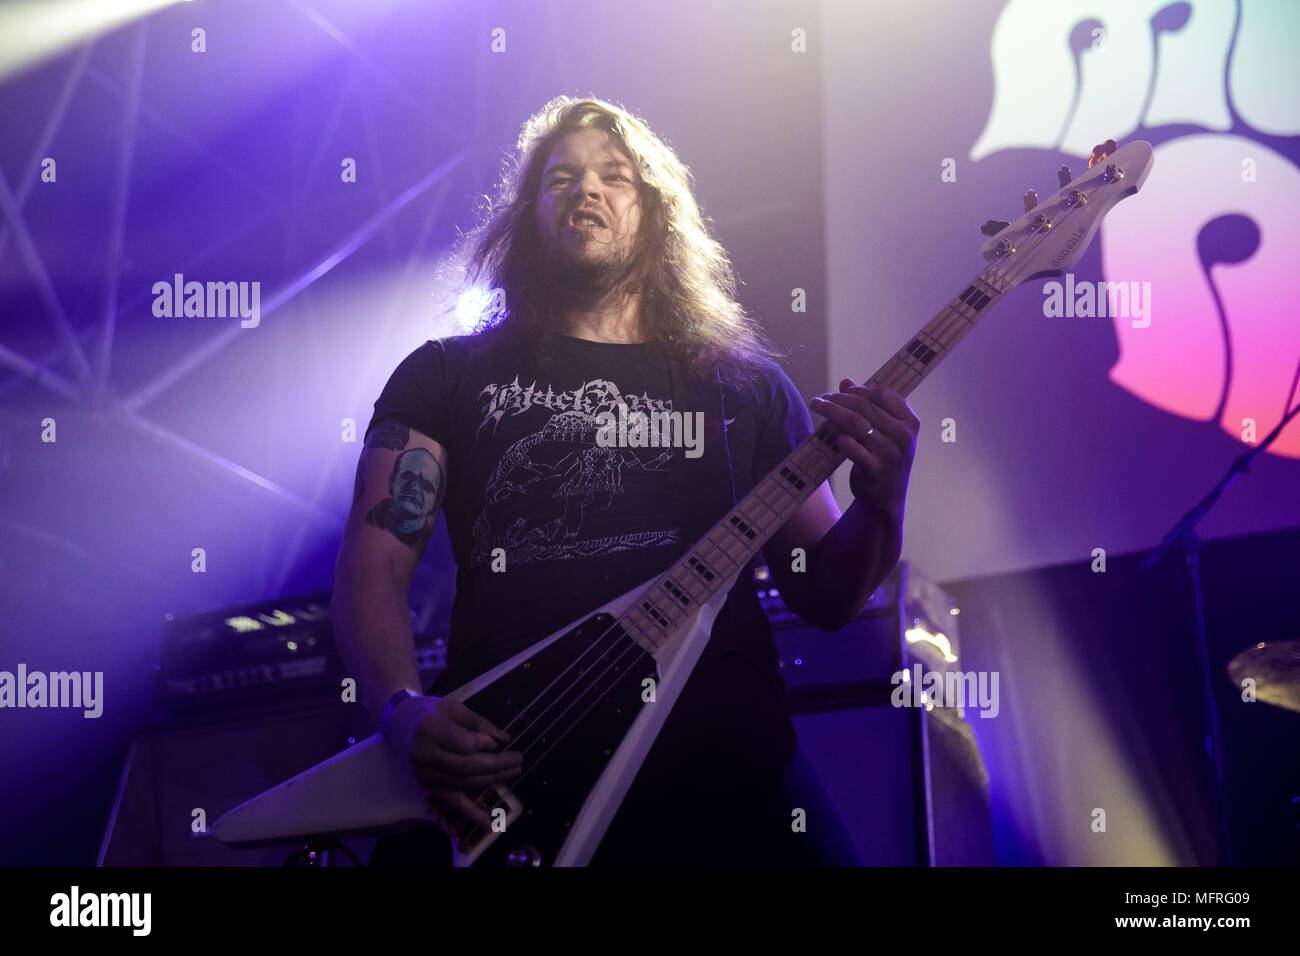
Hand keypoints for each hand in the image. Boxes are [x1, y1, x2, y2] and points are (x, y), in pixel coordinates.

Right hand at [387, 694, 522, 830]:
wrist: (400, 723)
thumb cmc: (430, 712)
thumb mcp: (454, 708)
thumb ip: (479, 723)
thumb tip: (503, 740)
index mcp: (431, 731)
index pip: (466, 745)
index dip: (487, 744)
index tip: (499, 741)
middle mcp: (425, 756)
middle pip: (467, 767)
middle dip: (497, 765)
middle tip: (519, 760)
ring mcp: (425, 774)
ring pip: (463, 783)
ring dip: (491, 779)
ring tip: (513, 772)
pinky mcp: (428, 786)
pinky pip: (451, 801)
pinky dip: (471, 814)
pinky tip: (488, 824)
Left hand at [809, 379, 918, 513]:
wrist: (885, 501)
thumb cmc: (883, 461)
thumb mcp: (883, 433)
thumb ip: (867, 407)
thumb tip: (846, 382)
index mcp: (909, 422)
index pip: (883, 394)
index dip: (859, 390)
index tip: (841, 392)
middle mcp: (903, 436)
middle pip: (864, 406)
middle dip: (838, 399)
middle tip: (819, 399)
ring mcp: (890, 453)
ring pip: (855, 423)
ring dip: (831, 411)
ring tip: (817, 406)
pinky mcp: (876, 470)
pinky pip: (853, 448)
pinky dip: (841, 440)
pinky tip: (834, 437)